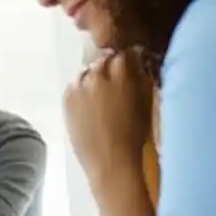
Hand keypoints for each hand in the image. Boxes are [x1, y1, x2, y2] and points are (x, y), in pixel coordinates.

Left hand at [64, 49, 152, 186]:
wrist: (112, 162)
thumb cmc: (136, 136)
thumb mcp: (147, 101)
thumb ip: (141, 77)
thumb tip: (137, 65)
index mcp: (125, 71)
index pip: (126, 52)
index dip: (129, 60)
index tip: (131, 66)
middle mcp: (100, 73)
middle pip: (104, 59)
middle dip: (110, 67)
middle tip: (115, 82)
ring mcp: (81, 85)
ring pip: (86, 71)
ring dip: (94, 78)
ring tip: (101, 96)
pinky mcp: (67, 98)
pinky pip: (74, 87)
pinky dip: (81, 92)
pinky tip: (89, 107)